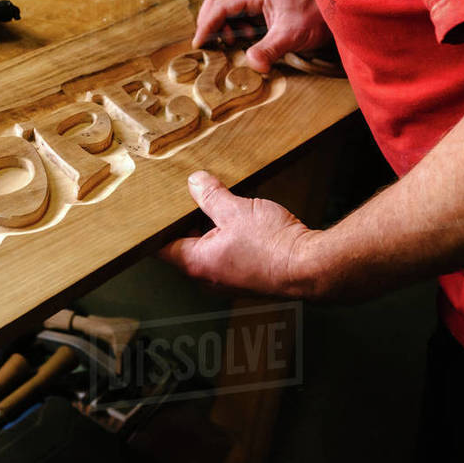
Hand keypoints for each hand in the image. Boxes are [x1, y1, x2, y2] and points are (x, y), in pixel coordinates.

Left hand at [159, 171, 320, 297]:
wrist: (310, 266)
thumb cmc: (273, 246)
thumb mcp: (236, 209)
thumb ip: (211, 195)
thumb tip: (195, 183)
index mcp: (196, 262)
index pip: (159, 247)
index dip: (154, 227)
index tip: (153, 211)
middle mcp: (208, 277)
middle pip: (184, 246)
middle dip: (186, 222)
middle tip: (188, 198)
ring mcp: (227, 280)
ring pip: (207, 249)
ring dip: (210, 228)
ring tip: (218, 205)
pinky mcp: (246, 276)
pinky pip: (227, 254)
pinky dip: (228, 237)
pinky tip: (240, 219)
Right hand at [193, 0, 332, 72]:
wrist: (335, 19)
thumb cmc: (317, 20)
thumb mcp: (291, 36)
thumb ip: (269, 49)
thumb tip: (251, 63)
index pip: (222, 4)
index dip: (207, 23)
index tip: (199, 41)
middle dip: (208, 20)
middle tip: (206, 41)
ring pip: (226, 6)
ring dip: (221, 24)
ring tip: (230, 42)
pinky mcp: (263, 9)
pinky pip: (238, 14)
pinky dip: (232, 27)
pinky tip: (243, 40)